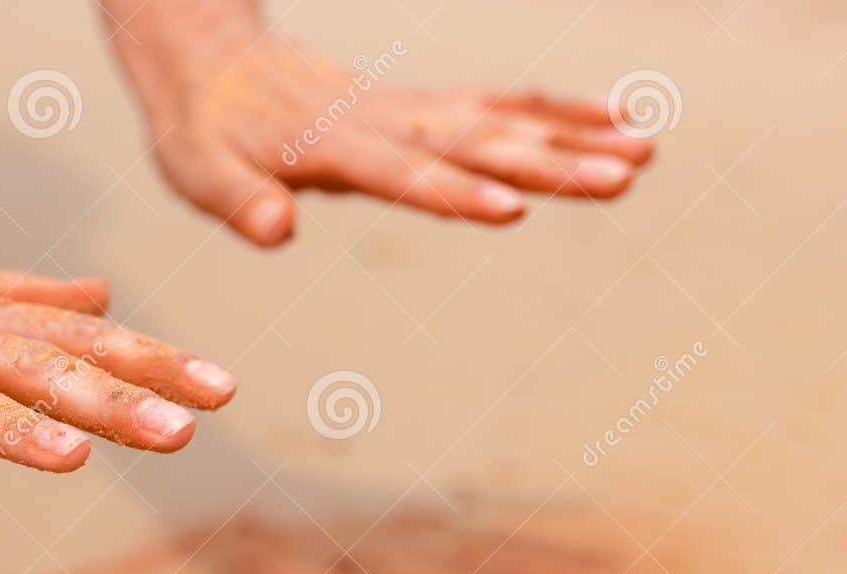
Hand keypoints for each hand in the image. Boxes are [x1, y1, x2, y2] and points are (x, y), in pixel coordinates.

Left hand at [108, 13, 654, 245]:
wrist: (213, 68)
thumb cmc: (203, 136)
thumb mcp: (199, 176)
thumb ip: (238, 204)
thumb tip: (276, 231)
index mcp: (332, 147)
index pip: (405, 174)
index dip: (456, 192)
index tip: (512, 208)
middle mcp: (385, 121)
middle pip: (478, 143)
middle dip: (553, 162)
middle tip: (625, 176)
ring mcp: (410, 110)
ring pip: (503, 119)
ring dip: (574, 135)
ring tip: (647, 152)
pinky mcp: (422, 108)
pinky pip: (499, 105)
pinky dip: (556, 109)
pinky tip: (613, 119)